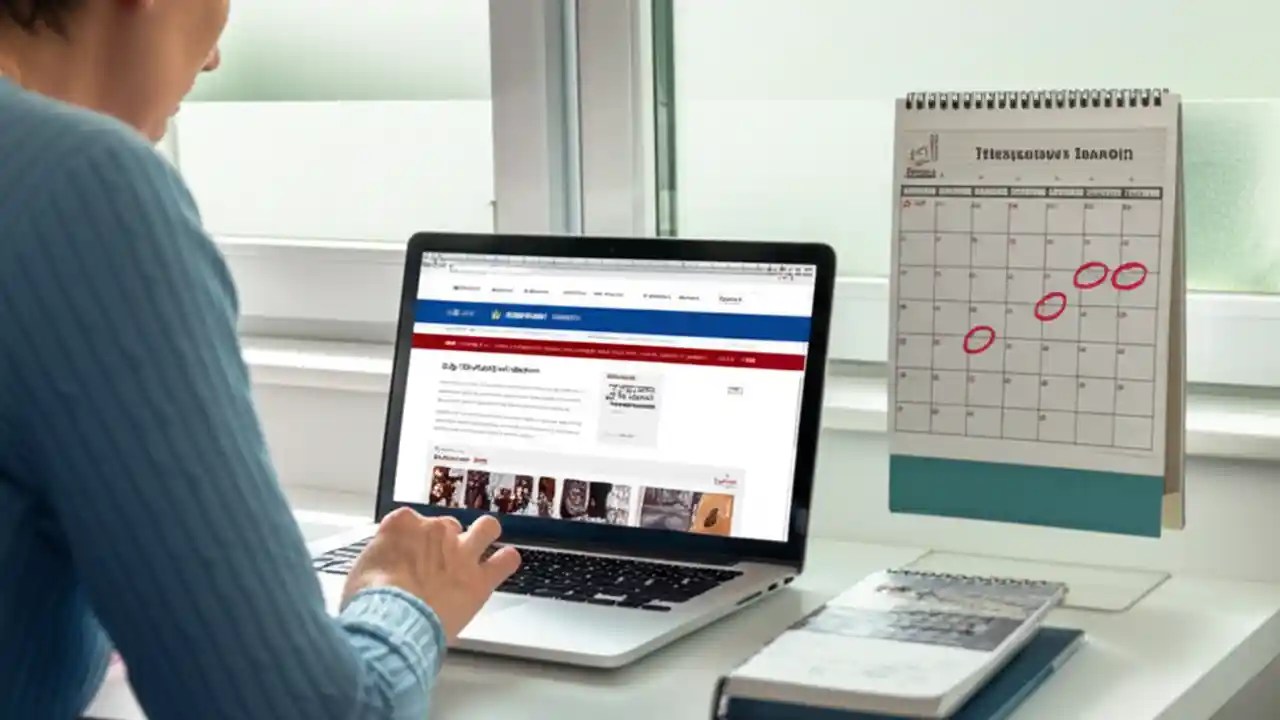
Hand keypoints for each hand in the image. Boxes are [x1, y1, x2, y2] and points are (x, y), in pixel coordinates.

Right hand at [341, 508, 521, 640]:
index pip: (410, 521)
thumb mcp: (360, 572)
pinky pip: (506, 561)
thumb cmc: (370, 602)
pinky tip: (504, 563)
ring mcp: (461, 552)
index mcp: (401, 525)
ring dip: (485, 535)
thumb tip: (381, 569)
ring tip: (481, 546)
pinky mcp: (479, 579)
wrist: (393, 622)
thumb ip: (379, 561)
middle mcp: (435, 531)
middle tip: (438, 564)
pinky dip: (506, 561)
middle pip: (447, 526)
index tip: (408, 554)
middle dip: (445, 542)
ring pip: (486, 528)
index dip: (411, 540)